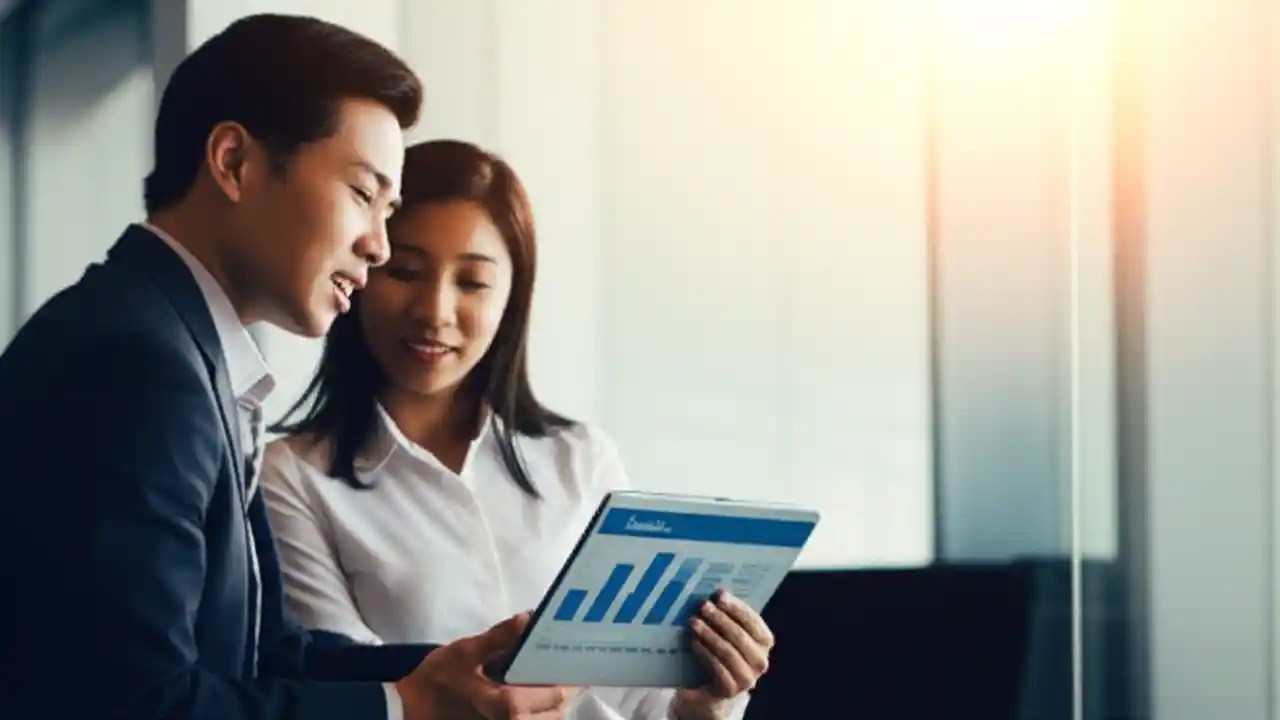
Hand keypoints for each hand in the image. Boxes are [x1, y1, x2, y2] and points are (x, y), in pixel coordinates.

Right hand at [395, 613, 581, 719]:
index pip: (556, 694)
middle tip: (567, 669)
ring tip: (551, 683)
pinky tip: (533, 698)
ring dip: (552, 705)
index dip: (570, 679)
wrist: (410, 711)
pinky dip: (537, 713)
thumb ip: (500, 637)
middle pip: (556, 712)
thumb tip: (529, 618)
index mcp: (509, 707)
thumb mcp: (465, 652)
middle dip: (563, 691)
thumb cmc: (438, 680)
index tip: (578, 662)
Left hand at [671, 590, 774, 719]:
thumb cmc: (723, 651)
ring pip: (728, 651)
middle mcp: (761, 661)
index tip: (719, 595)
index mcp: (765, 642)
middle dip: (720, 618)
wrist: (713, 688)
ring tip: (694, 622)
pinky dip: (704, 652)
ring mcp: (747, 678)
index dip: (736, 607)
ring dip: (709, 634)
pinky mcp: (731, 690)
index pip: (753, 621)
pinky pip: (717, 667)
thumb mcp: (729, 632)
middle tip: (703, 606)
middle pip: (740, 635)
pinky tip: (694, 641)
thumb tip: (717, 593)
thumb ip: (728, 615)